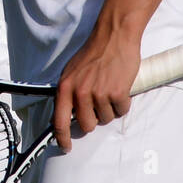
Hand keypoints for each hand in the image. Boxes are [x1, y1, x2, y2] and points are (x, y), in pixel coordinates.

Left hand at [51, 26, 141, 151]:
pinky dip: (123, 102)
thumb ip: (69, 91)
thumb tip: (67, 113)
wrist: (114, 35)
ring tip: (110, 88)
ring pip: (106, 119)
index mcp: (65, 87)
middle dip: (94, 118)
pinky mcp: (117, 93)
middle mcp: (80, 92)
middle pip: (87, 125)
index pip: (59, 121)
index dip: (62, 138)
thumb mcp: (72, 70)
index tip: (65, 147)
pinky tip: (121, 86)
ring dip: (110, 108)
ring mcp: (98, 94)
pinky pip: (121, 110)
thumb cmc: (94, 52)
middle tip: (99, 102)